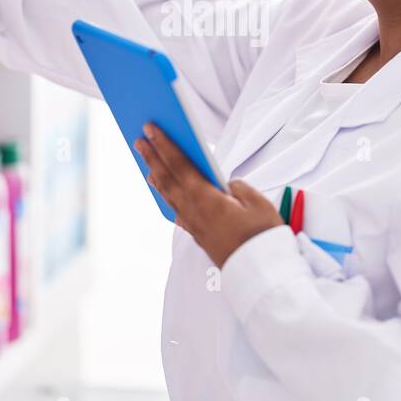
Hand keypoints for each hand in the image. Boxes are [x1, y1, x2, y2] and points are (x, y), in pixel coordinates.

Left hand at [134, 123, 283, 267]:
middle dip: (152, 156)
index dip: (164, 145)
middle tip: (139, 139)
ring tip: (147, 161)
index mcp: (205, 198)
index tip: (151, 129)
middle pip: (167, 178)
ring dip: (156, 175)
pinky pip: (175, 209)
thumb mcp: (258, 204)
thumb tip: (225, 184)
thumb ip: (238, 187)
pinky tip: (165, 191)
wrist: (259, 272)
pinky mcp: (197, 233)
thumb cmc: (261, 237)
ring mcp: (193, 224)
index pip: (179, 164)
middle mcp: (193, 211)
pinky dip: (166, 195)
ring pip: (168, 195)